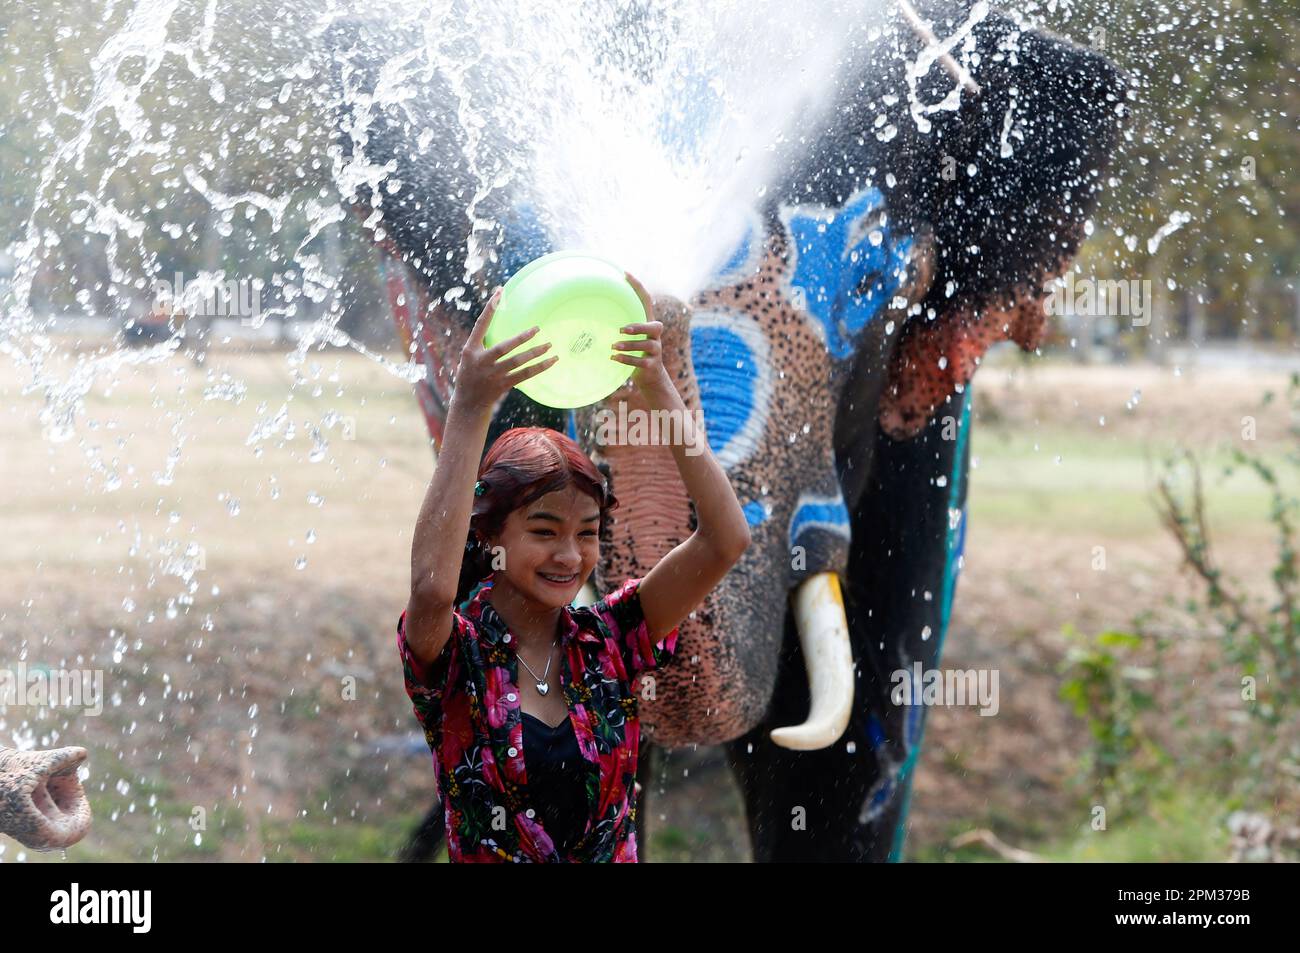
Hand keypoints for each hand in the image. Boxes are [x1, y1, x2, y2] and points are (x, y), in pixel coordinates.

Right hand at [450, 287, 557, 413]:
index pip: (480, 324)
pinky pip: (525, 375)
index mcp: (470, 349)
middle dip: (521, 338)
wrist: (468, 403)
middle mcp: (481, 361)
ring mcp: (493, 375)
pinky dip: (539, 367)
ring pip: (518, 362)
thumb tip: (499, 323)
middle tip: (537, 329)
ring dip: (535, 353)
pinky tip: (551, 361)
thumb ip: (482, 342)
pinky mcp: (503, 385)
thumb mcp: (469, 355)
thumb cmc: (470, 373)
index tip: (499, 292)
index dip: (490, 308)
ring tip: (550, 345)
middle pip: (504, 347)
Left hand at [611, 272, 670, 394]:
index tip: (624, 274)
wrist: (651, 378)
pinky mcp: (652, 365)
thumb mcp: (631, 339)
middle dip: (639, 327)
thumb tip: (589, 314)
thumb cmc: (636, 354)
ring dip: (628, 345)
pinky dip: (626, 359)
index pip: (646, 300)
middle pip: (654, 327)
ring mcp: (656, 351)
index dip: (637, 286)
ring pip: (645, 345)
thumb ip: (622, 327)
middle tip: (622, 329)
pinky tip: (614, 358)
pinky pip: (640, 361)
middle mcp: (656, 336)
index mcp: (649, 324)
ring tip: (613, 346)